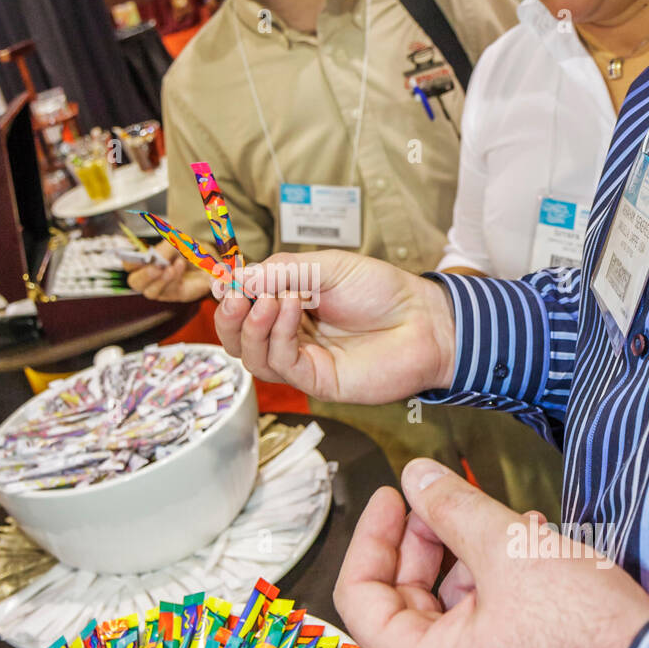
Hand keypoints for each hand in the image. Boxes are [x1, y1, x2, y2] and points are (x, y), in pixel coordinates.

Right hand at [125, 248, 210, 302]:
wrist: (209, 260)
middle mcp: (149, 276)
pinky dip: (174, 278)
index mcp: (145, 261)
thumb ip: (164, 248)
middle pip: (134, 282)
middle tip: (157, 267)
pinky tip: (179, 267)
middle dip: (144, 275)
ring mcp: (160, 287)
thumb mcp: (177, 242)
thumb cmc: (188, 249)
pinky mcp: (174, 294)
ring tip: (171, 268)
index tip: (144, 256)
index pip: (128, 264)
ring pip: (150, 292)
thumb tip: (156, 257)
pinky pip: (168, 291)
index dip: (131, 261)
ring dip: (161, 279)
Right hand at [213, 250, 455, 401]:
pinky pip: (282, 364)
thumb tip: (238, 278)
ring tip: (272, 298)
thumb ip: (283, 271)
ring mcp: (302, 362)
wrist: (423, 318)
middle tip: (233, 296)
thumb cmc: (381, 291)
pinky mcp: (317, 381)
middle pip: (237, 339)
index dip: (228, 295)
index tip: (224, 278)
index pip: (242, 308)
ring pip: (252, 356)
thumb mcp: (327, 266)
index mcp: (288, 308)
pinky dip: (278, 334)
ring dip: (253, 324)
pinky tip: (290, 308)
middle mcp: (289, 337)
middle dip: (228, 317)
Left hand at [333, 459, 648, 647]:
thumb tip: (419, 479)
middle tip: (445, 502)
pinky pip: (488, 636)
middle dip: (428, 543)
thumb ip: (453, 508)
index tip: (392, 499)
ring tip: (507, 523)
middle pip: (406, 603)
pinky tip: (532, 555)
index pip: (359, 595)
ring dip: (471, 561)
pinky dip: (499, 592)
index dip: (372, 535)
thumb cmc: (590, 645)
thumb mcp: (510, 550)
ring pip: (453, 616)